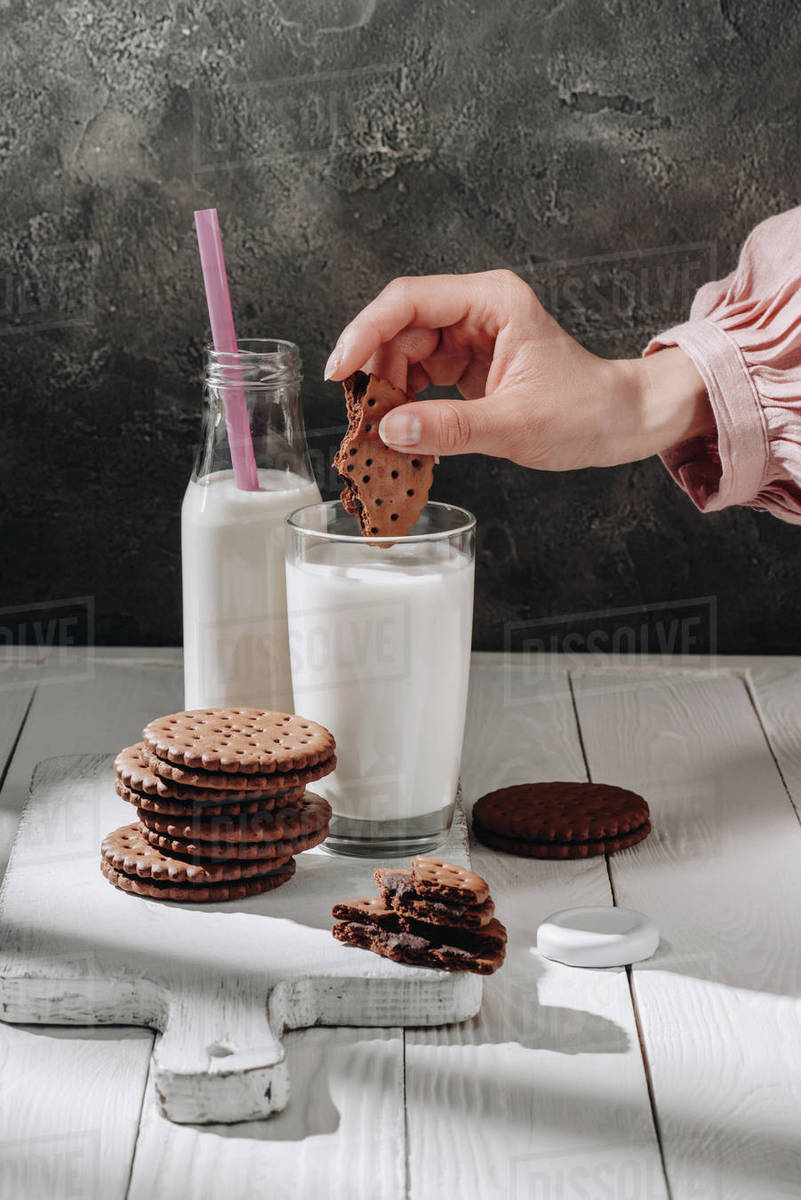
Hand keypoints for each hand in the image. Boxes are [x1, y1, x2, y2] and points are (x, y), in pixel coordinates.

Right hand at [324, 270, 712, 468]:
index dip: (365, 332)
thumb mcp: (516, 425)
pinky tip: (403, 430)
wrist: (620, 422)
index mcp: (492, 301)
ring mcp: (470, 335)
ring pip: (404, 352)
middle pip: (399, 325)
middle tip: (357, 414)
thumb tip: (390, 431)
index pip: (409, 301)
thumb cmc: (586, 411)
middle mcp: (477, 309)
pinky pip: (419, 375)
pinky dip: (405, 402)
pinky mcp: (467, 363)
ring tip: (378, 428)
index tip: (340, 371)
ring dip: (386, 389)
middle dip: (373, 369)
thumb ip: (450, 428)